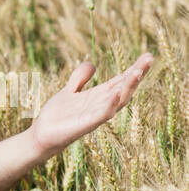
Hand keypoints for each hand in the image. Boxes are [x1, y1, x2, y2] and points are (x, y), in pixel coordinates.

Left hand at [28, 52, 154, 160]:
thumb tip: (92, 64)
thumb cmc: (57, 116)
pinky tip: (115, 94)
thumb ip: (80, 78)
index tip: (148, 56)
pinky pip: (101, 115)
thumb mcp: (69, 91)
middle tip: (150, 58)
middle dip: (137, 74)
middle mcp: (101, 105)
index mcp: (99, 96)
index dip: (134, 69)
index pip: (121, 80)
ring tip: (137, 72)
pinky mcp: (86, 125)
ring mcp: (95, 115)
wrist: (41, 135)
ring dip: (128, 87)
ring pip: (118, 100)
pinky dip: (109, 105)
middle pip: (124, 88)